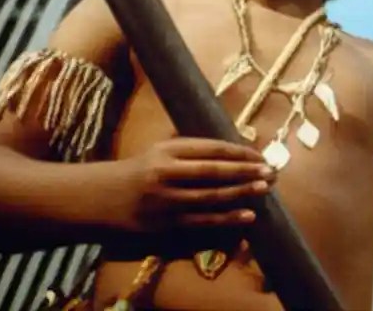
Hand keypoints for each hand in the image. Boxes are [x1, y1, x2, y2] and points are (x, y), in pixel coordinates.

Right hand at [111, 137, 274, 232]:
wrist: (101, 198)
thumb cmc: (141, 169)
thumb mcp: (161, 149)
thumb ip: (194, 149)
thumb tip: (237, 149)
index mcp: (168, 151)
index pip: (212, 149)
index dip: (240, 153)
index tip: (262, 156)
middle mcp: (166, 173)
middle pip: (214, 171)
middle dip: (246, 171)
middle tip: (272, 171)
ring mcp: (165, 200)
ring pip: (211, 197)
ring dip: (241, 193)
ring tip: (265, 188)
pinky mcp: (164, 223)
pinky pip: (202, 221)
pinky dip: (227, 218)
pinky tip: (248, 215)